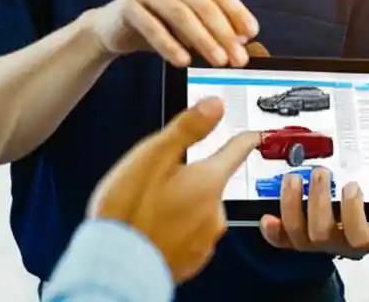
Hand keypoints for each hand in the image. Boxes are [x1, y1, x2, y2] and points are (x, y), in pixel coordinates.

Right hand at [85, 0, 258, 66]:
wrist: (113, 27)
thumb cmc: (157, 23)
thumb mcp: (188, 25)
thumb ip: (213, 28)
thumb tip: (243, 40)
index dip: (238, 13)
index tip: (251, 34)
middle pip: (203, 5)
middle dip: (224, 33)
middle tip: (237, 57)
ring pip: (181, 14)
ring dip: (203, 40)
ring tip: (217, 60)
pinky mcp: (130, 6)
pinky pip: (153, 27)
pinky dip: (170, 45)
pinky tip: (183, 61)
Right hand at [88, 97, 259, 282]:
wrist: (113, 265)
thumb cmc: (128, 210)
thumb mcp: (152, 156)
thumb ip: (187, 128)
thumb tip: (215, 105)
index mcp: (208, 181)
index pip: (236, 151)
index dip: (244, 140)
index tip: (255, 136)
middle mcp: (214, 212)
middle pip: (211, 183)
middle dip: (190, 179)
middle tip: (157, 184)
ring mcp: (205, 239)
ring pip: (199, 211)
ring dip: (181, 207)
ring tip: (148, 210)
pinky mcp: (192, 260)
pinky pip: (190, 236)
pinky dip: (175, 231)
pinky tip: (151, 230)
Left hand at [260, 164, 368, 256]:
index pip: (362, 236)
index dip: (353, 215)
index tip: (353, 186)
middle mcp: (343, 242)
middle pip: (325, 234)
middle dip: (318, 202)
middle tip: (320, 172)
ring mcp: (320, 240)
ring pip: (301, 235)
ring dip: (291, 207)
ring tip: (292, 179)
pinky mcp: (299, 237)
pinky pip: (283, 242)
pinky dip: (273, 232)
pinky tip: (265, 216)